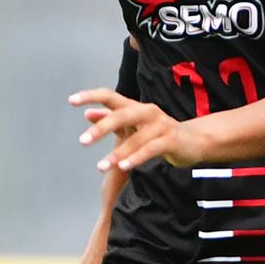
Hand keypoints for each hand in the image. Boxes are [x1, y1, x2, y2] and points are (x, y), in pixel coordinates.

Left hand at [70, 88, 207, 173]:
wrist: (193, 140)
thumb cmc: (158, 132)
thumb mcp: (133, 125)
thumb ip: (111, 119)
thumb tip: (87, 114)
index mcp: (135, 106)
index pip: (110, 96)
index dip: (90, 96)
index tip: (71, 100)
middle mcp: (146, 111)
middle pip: (121, 115)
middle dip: (101, 128)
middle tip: (83, 141)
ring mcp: (160, 125)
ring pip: (135, 138)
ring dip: (116, 154)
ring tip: (100, 166)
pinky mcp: (170, 140)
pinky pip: (150, 149)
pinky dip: (136, 158)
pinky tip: (123, 167)